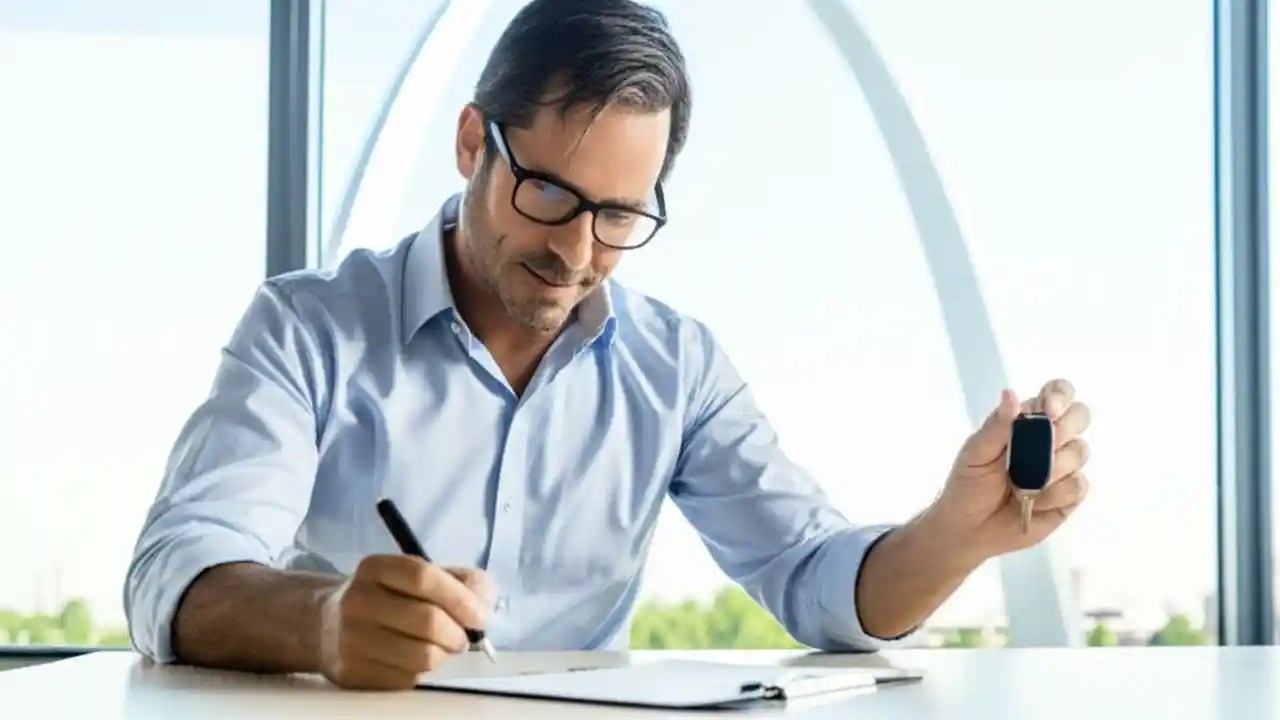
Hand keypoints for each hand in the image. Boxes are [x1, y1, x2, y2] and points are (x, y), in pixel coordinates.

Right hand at [317, 555, 492, 689]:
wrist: (329, 626)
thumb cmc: (390, 596)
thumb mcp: (419, 575)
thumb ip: (460, 581)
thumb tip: (483, 603)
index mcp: (375, 568)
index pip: (423, 577)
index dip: (459, 598)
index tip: (478, 616)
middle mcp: (358, 601)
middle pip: (427, 620)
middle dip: (458, 634)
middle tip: (462, 638)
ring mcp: (352, 638)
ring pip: (422, 655)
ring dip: (443, 655)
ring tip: (441, 648)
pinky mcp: (353, 671)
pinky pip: (407, 677)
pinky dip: (422, 670)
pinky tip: (414, 658)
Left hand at [928, 379, 1091, 560]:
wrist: (968, 530)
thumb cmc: (967, 485)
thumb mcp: (975, 453)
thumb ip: (997, 426)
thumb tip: (1010, 393)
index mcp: (1026, 422)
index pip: (1056, 394)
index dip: (1059, 396)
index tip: (1049, 412)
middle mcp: (1049, 440)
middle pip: (1080, 416)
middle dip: (1063, 430)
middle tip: (1039, 450)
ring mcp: (1063, 468)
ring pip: (1080, 451)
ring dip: (1051, 469)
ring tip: (1021, 485)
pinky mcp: (1070, 496)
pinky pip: (1078, 485)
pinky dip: (1054, 494)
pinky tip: (1033, 502)